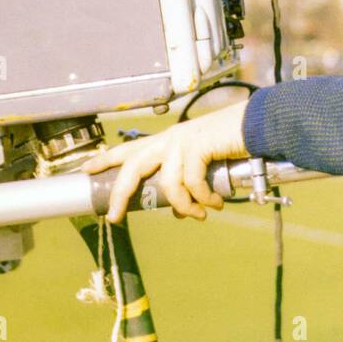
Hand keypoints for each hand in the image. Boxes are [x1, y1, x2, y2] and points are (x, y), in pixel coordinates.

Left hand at [80, 101, 251, 223]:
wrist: (256, 125)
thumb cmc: (231, 144)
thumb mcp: (203, 166)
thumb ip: (188, 185)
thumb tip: (182, 212)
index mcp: (167, 140)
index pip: (129, 148)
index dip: (106, 158)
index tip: (85, 168)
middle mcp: (169, 138)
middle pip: (132, 165)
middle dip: (120, 192)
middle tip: (115, 216)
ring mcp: (182, 141)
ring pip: (167, 184)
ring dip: (184, 206)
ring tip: (199, 215)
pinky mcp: (197, 146)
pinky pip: (192, 184)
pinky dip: (203, 199)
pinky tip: (214, 204)